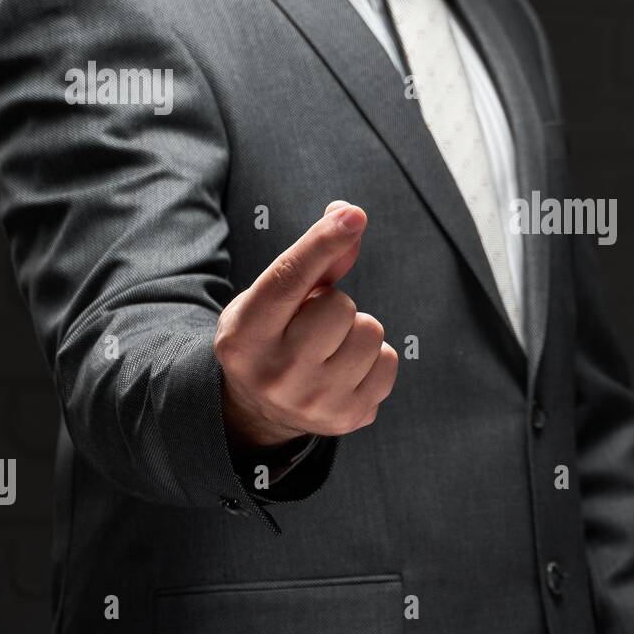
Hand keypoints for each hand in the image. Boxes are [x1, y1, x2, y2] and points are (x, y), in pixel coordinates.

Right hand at [214, 200, 398, 450]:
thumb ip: (311, 260)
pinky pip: (388, 360)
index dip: (322, 242)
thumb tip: (350, 216)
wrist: (260, 412)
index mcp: (245, 337)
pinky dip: (373, 357)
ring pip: (369, 332)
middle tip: (312, 325)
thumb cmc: (269, 337)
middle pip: (340, 306)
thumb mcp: (269, 299)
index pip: (289, 280)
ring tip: (329, 347)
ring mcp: (315, 401)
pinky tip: (345, 369)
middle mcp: (277, 374)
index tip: (352, 215)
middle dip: (333, 305)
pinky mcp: (349, 418)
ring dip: (355, 331)